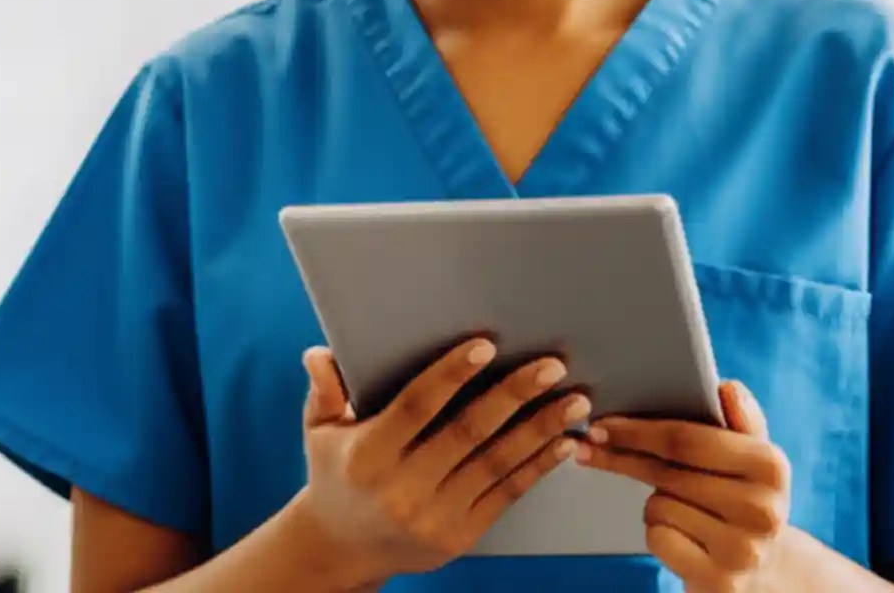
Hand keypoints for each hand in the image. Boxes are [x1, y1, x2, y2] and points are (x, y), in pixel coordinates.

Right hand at [292, 340, 588, 587]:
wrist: (342, 548)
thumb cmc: (336, 474)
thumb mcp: (320, 431)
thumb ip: (325, 390)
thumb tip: (319, 353)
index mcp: (368, 456)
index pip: (416, 406)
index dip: (451, 374)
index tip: (485, 345)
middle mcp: (402, 489)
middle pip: (468, 432)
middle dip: (515, 395)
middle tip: (551, 365)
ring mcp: (435, 516)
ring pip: (497, 463)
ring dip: (541, 429)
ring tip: (574, 400)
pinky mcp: (461, 535)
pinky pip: (508, 493)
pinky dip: (538, 465)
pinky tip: (562, 440)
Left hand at [575, 381, 788, 592]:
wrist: (764, 566)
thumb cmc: (743, 495)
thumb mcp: (751, 454)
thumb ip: (740, 417)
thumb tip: (726, 388)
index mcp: (771, 465)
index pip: (687, 439)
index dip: (637, 430)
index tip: (601, 423)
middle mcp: (763, 510)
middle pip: (666, 472)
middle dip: (624, 456)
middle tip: (590, 445)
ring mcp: (743, 551)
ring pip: (659, 505)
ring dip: (656, 500)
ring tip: (680, 504)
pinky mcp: (720, 582)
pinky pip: (659, 538)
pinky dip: (659, 532)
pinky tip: (681, 533)